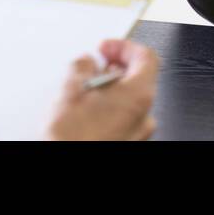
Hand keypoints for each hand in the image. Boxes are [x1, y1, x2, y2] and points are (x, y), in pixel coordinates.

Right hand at [44, 39, 158, 139]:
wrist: (67, 167)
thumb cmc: (73, 138)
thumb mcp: (71, 90)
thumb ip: (83, 65)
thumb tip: (86, 62)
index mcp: (139, 95)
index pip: (146, 56)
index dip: (124, 46)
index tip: (106, 47)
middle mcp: (145, 115)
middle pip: (138, 78)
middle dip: (114, 69)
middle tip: (92, 69)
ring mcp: (139, 134)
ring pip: (129, 101)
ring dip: (109, 92)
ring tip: (84, 94)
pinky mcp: (129, 144)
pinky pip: (124, 120)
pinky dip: (109, 111)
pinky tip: (86, 115)